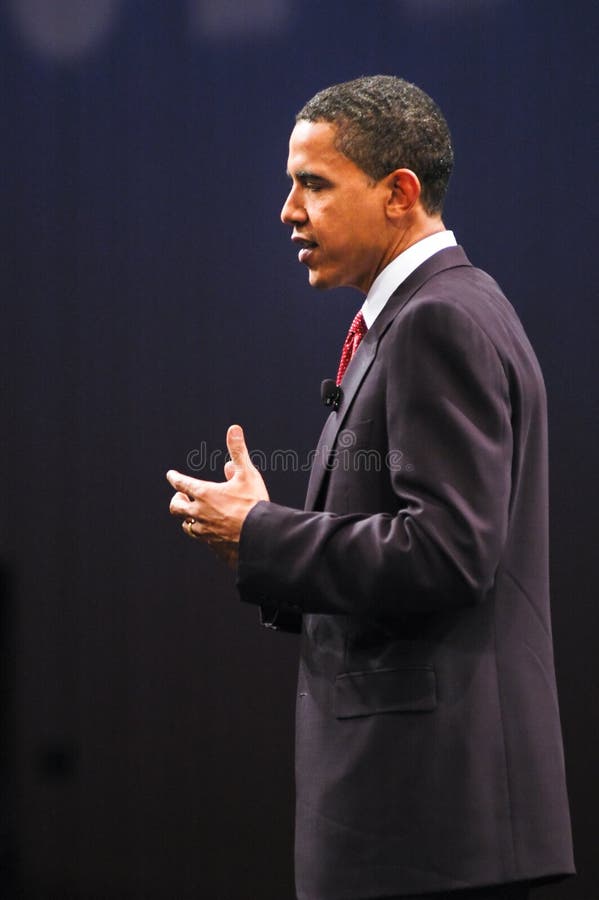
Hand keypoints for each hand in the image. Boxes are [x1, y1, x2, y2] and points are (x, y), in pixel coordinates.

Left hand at [167, 425, 268, 567]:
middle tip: (181, 495)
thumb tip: (234, 429)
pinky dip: (201, 532)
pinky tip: (208, 531)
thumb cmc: (254, 503)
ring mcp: (204, 531)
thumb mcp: (248, 473)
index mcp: (204, 493)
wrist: (261, 537)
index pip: (181, 483)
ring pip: (186, 525)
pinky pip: (200, 539)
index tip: (171, 475)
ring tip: (193, 514)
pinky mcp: (212, 545)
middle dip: (176, 500)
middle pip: (176, 508)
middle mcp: (199, 513)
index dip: (175, 478)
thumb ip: (239, 452)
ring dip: (188, 518)